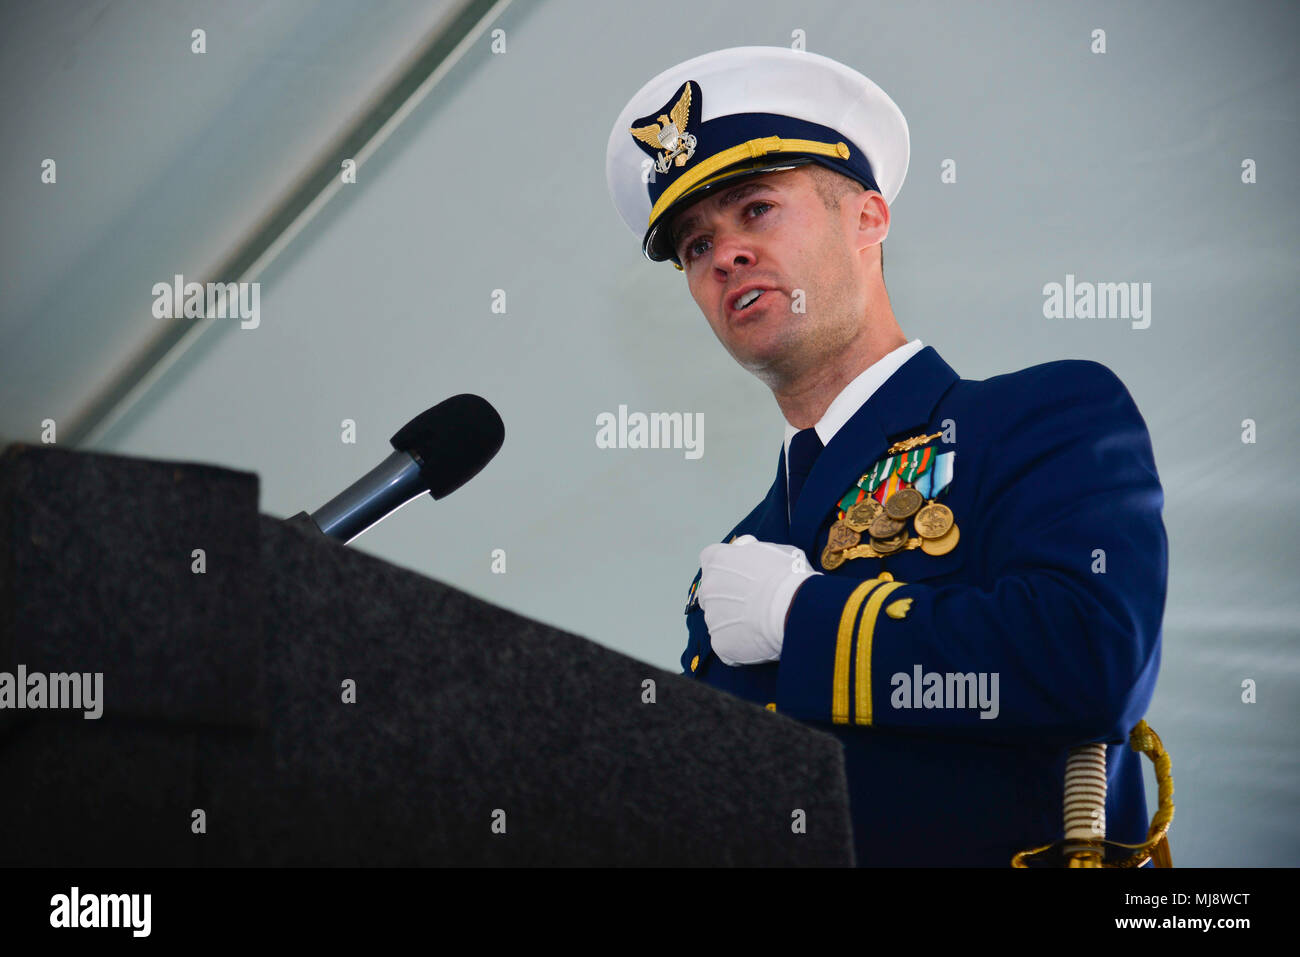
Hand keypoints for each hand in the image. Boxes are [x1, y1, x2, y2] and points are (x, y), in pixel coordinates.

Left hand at [697, 535, 819, 664]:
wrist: (795, 608)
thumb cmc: (789, 576)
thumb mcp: (774, 550)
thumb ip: (753, 551)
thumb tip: (749, 551)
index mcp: (717, 560)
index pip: (710, 560)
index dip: (726, 568)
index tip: (741, 575)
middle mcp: (708, 588)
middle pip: (709, 593)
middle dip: (725, 598)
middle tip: (751, 604)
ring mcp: (712, 618)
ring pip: (718, 621)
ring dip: (733, 623)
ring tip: (761, 625)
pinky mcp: (720, 643)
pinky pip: (726, 645)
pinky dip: (739, 646)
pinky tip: (759, 642)